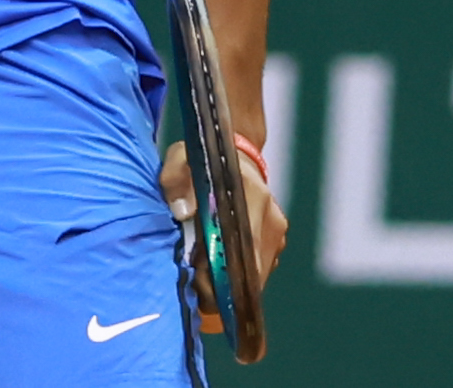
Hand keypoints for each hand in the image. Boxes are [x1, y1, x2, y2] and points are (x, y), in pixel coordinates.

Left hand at [161, 139, 288, 332]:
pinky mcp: (277, 240)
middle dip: (224, 286)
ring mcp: (277, 229)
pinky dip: (242, 278)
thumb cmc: (203, 161)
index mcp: (246, 191)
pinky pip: (261, 268)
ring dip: (234, 285)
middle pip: (250, 265)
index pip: (236, 242)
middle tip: (198, 297)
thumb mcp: (181, 158)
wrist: (235, 155)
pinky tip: (221, 279)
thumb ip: (175, 178)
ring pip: (258, 272)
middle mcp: (268, 213)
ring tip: (206, 289)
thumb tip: (182, 210)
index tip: (196, 281)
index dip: (217, 268)